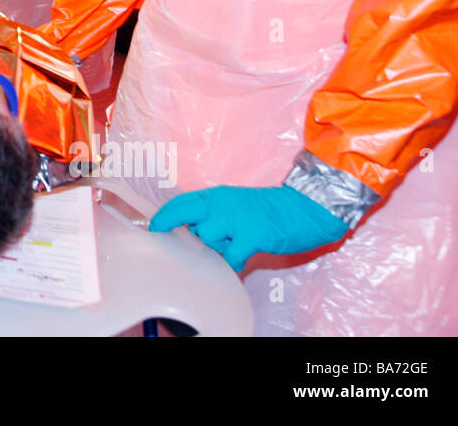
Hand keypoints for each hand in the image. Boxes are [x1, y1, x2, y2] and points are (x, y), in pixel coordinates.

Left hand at [149, 185, 347, 270]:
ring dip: (216, 248)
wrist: (303, 208)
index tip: (153, 227)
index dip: (164, 215)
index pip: (181, 202)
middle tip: (169, 237)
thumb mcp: (234, 203)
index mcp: (217, 195)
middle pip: (186, 215)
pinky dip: (235, 262)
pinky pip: (232, 256)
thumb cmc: (267, 209)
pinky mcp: (252, 235)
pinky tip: (242, 259)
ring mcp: (236, 219)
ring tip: (233, 246)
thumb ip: (212, 213)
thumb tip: (189, 229)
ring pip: (207, 238)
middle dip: (174, 226)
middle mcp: (222, 203)